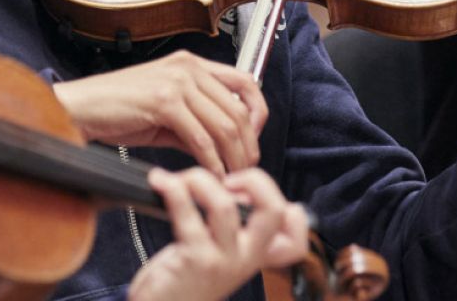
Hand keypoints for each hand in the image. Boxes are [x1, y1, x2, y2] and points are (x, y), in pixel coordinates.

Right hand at [53, 51, 266, 173]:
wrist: (79, 109)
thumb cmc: (116, 111)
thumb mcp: (165, 112)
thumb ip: (196, 122)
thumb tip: (224, 145)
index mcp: (191, 64)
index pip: (244, 81)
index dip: (258, 112)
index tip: (255, 138)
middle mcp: (188, 67)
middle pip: (238, 109)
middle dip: (248, 145)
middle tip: (246, 168)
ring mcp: (176, 82)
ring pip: (224, 125)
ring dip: (234, 157)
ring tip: (231, 176)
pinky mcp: (164, 102)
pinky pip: (201, 138)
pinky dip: (211, 161)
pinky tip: (211, 174)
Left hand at [128, 168, 309, 300]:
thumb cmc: (185, 277)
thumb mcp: (219, 254)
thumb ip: (233, 228)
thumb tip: (232, 188)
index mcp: (256, 257)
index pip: (296, 241)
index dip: (291, 212)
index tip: (260, 201)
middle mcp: (247, 260)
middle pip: (274, 212)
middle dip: (255, 180)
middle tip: (229, 179)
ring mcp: (224, 261)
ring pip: (224, 206)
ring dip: (199, 180)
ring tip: (180, 179)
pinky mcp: (197, 261)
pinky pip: (188, 214)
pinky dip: (173, 190)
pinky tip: (160, 182)